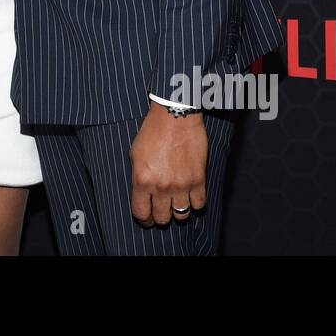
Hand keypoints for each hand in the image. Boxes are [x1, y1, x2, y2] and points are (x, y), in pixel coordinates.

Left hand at [129, 102, 207, 226]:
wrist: (175, 116)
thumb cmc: (152, 132)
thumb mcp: (135, 154)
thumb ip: (138, 177)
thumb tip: (142, 193)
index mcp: (142, 180)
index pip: (141, 213)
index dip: (143, 219)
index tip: (146, 218)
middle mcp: (161, 187)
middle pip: (162, 218)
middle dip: (160, 217)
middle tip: (162, 212)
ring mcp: (181, 184)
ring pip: (181, 215)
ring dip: (178, 212)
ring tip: (176, 203)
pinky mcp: (198, 179)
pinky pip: (199, 204)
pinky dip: (195, 203)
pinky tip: (191, 196)